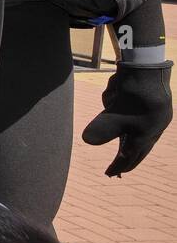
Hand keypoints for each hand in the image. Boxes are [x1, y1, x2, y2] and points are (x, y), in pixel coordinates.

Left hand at [81, 61, 172, 175]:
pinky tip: (129, 130)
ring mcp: (156, 116)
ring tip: (123, 154)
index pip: (131, 156)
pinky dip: (131, 127)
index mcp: (146, 134)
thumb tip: (87, 141)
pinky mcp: (154, 105)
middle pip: (140, 149)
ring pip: (139, 134)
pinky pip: (139, 120)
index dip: (119, 166)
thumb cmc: (131, 93)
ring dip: (130, 144)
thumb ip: (102, 129)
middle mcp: (154, 128)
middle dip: (127, 160)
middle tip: (118, 172)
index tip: (109, 175)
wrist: (147, 67)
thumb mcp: (113, 114)